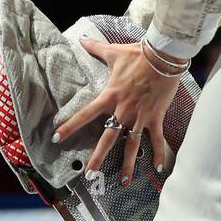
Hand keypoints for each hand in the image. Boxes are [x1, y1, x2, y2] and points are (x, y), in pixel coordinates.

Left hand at [53, 39, 181, 181]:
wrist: (163, 56)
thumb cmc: (137, 55)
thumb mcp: (113, 53)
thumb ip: (95, 48)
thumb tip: (80, 39)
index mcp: (109, 96)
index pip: (85, 115)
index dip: (70, 127)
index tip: (57, 139)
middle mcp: (122, 110)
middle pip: (107, 138)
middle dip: (98, 158)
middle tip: (90, 175)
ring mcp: (140, 116)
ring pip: (131, 145)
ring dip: (128, 165)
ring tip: (124, 182)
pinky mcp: (155, 117)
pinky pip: (156, 139)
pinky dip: (159, 154)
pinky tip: (158, 169)